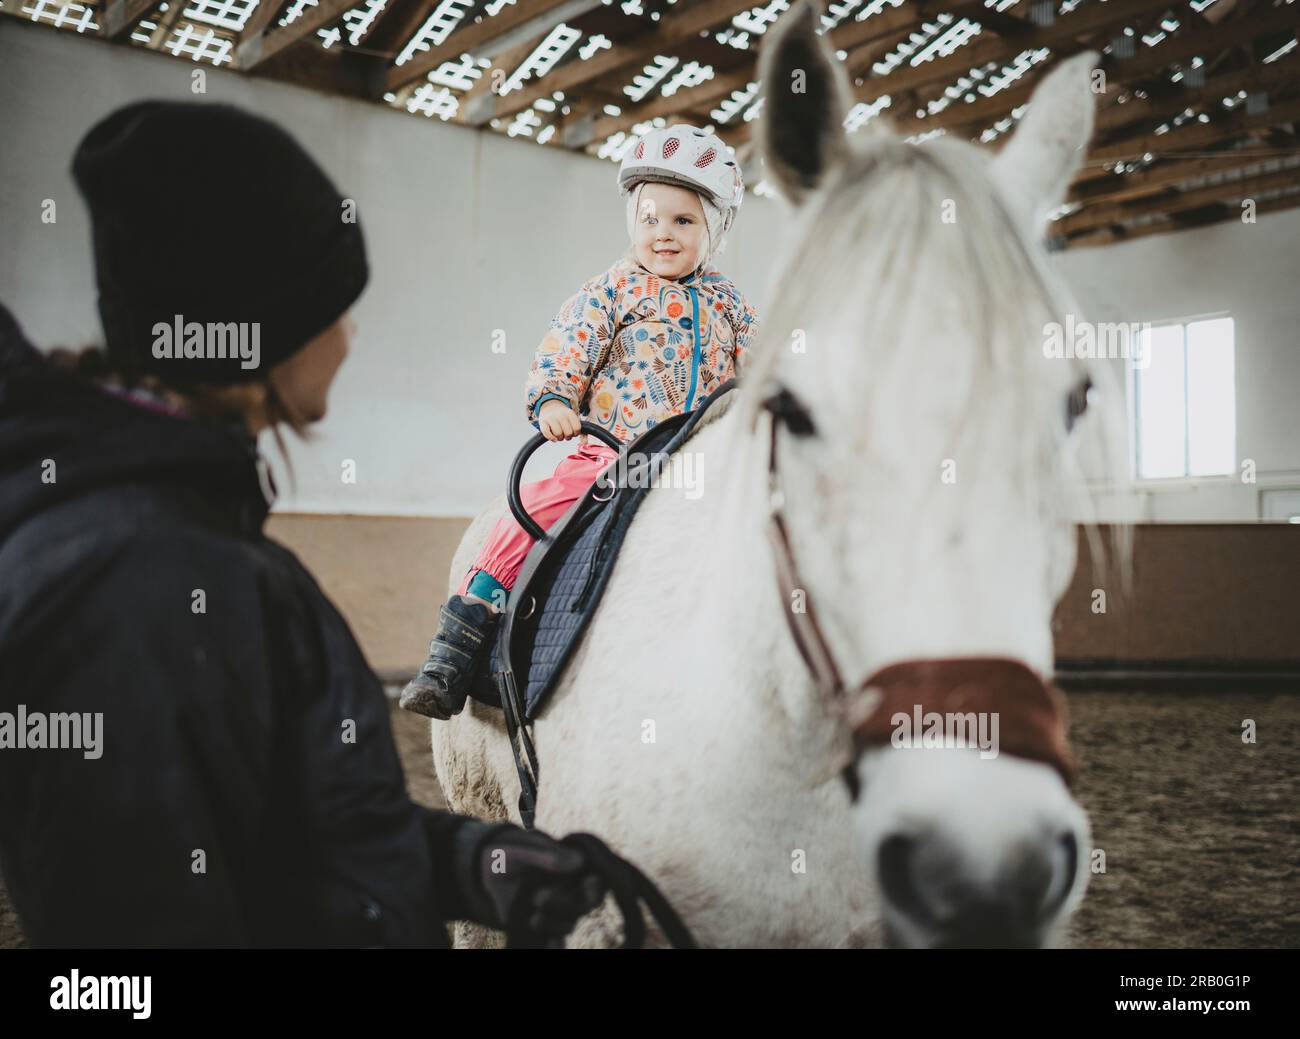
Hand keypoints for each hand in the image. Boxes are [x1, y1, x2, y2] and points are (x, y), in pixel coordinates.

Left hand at [472, 826, 606, 939]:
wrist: (488, 872)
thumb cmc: (509, 854)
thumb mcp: (522, 851)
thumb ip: (548, 856)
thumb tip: (580, 863)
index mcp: (572, 867)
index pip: (595, 881)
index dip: (594, 886)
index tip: (586, 884)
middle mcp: (571, 890)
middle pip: (584, 905)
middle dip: (565, 905)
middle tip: (539, 897)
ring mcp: (558, 909)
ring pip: (569, 923)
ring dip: (554, 924)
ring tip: (533, 918)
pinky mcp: (545, 925)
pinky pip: (556, 939)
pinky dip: (556, 945)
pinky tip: (551, 947)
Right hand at [538, 398, 585, 444]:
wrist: (550, 406)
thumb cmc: (564, 418)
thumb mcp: (573, 420)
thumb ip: (582, 432)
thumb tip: (585, 443)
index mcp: (570, 413)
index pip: (577, 428)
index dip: (575, 433)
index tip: (573, 432)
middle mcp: (560, 414)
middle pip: (568, 432)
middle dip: (568, 437)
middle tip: (565, 435)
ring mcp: (551, 418)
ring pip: (558, 434)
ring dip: (559, 438)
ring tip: (559, 436)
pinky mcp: (542, 422)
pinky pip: (547, 434)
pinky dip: (551, 438)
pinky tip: (554, 438)